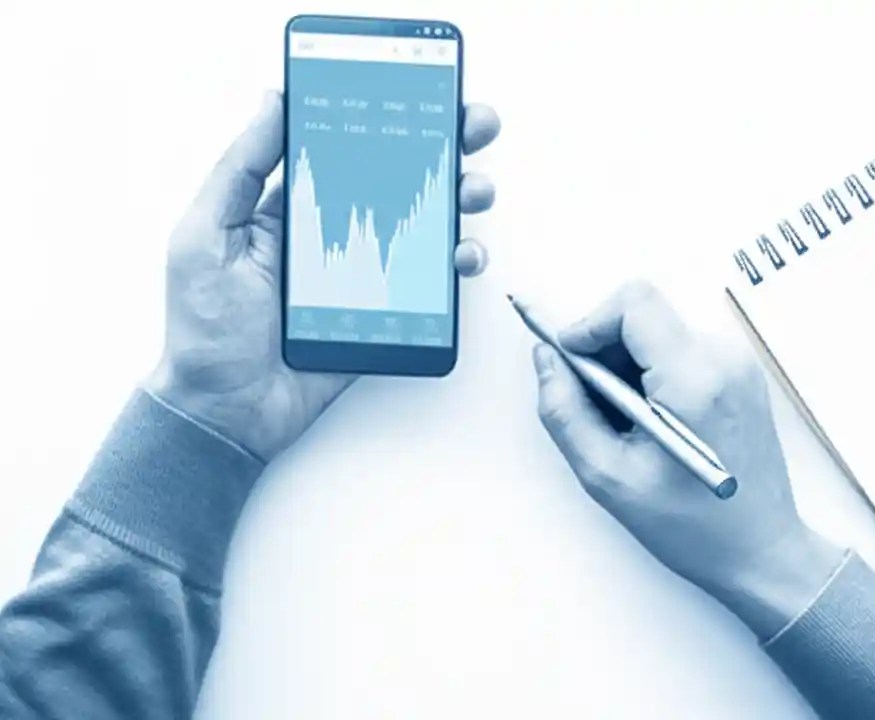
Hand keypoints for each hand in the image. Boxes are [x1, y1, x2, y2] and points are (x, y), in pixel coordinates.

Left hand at [144, 91, 500, 461]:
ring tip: (476, 189)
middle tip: (474, 124)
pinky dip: (459, 261)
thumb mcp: (206, 235)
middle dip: (446, 145)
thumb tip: (273, 102)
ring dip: (463, 197)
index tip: (422, 91)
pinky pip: (433, 280)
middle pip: (402, 175)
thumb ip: (240, 170)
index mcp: (295, 204)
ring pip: (428, 223)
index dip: (388, 116)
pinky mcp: (390, 310)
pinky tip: (463, 253)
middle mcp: (338, 230)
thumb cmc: (206, 327)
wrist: (228, 411)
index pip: (349, 145)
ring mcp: (368, 269)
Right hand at [532, 281, 845, 637]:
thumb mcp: (609, 476)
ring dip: (628, 368)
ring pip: (658, 334)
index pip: (634, 303)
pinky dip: (653, 376)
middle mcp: (723, 360)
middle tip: (596, 406)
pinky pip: (681, 352)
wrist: (762, 551)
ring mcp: (737, 365)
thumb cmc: (695, 528)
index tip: (569, 358)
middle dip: (605, 351)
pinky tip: (651, 424)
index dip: (589, 323)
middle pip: (643, 316)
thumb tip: (546, 360)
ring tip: (627, 426)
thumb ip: (565, 411)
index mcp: (695, 381)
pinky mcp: (740, 375)